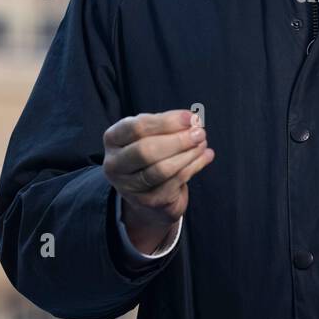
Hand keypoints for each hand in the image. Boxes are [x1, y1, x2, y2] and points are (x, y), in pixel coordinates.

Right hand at [103, 110, 213, 253]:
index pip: (136, 127)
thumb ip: (167, 125)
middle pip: (146, 150)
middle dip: (178, 140)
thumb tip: (192, 120)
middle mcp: (114, 164)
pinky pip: (175, 182)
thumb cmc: (150, 154)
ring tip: (203, 143)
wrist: (147, 195)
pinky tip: (205, 156)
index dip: (166, 122)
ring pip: (162, 169)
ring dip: (188, 154)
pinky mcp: (148, 201)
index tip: (190, 117)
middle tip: (200, 133)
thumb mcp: (150, 134)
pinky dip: (194, 166)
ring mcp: (129, 186)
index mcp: (112, 139)